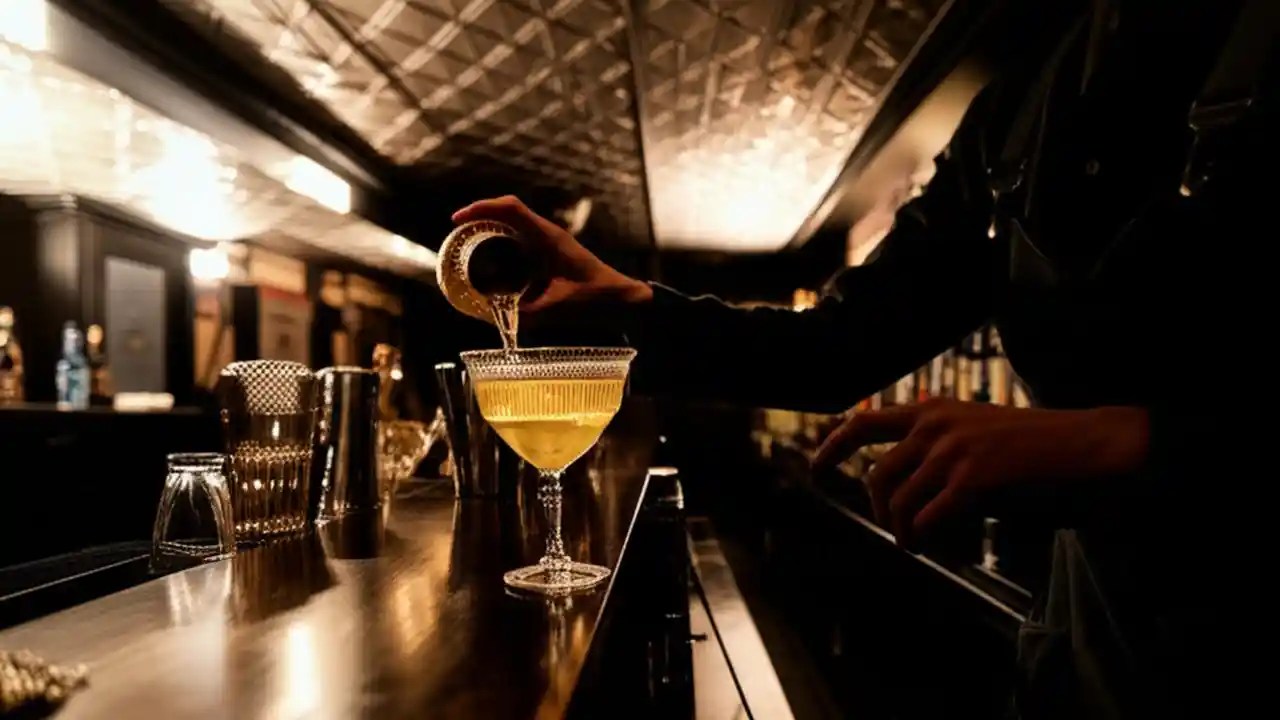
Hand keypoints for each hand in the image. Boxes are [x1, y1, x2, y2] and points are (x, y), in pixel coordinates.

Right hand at [452, 196, 652, 313]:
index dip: (481, 208)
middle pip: (508, 211)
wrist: (622, 301)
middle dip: (479, 217)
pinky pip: (523, 237)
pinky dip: (504, 241)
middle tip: (457, 235)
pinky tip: (493, 260)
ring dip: (491, 227)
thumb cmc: (593, 301)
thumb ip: (520, 314)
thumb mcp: (553, 310)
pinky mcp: (553, 252)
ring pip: (515, 223)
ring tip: (469, 245)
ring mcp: (552, 240)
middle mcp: (548, 233)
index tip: (457, 220)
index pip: (510, 208)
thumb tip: (487, 316)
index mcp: (548, 237)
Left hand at [813, 400, 1148, 547]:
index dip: (834, 446)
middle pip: (877, 473)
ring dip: (899, 527)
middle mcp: (934, 423)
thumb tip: (900, 496)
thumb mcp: (973, 434)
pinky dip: (921, 534)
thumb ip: (934, 453)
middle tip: (890, 526)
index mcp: (931, 408)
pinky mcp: (973, 477)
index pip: (864, 422)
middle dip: (876, 507)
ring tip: (910, 542)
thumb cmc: (1028, 445)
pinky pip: (929, 515)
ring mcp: (952, 449)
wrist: (1080, 443)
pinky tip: (923, 544)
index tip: (816, 469)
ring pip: (900, 499)